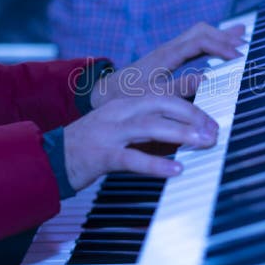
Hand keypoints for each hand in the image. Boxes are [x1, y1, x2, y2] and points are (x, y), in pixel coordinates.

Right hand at [64, 96, 218, 189]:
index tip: (212, 118)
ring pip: (150, 125)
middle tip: (213, 130)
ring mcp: (109, 132)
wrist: (51, 158)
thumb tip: (186, 134)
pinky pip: (133, 158)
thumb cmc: (92, 145)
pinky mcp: (101, 155)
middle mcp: (119, 112)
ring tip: (203, 142)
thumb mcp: (122, 128)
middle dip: (192, 114)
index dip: (191, 103)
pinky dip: (156, 164)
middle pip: (161, 103)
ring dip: (181, 133)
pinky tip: (176, 169)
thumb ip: (150, 127)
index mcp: (125, 101)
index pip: (163, 95)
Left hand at [91, 22, 246, 108]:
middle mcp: (168, 48)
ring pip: (198, 34)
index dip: (221, 46)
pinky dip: (212, 42)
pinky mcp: (168, 57)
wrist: (104, 93)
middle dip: (224, 36)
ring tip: (242, 37)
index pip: (200, 41)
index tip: (239, 57)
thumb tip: (208, 78)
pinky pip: (194, 43)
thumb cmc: (126, 97)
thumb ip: (181, 88)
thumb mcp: (155, 96)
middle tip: (245, 46)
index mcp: (166, 55)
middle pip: (201, 31)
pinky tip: (223, 46)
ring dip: (219, 36)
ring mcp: (168, 51)